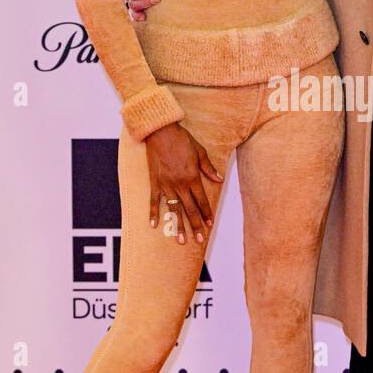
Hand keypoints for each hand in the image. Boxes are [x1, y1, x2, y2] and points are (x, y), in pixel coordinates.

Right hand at [146, 123, 222, 242]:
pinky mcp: (154, 182)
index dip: (207, 213)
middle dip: (195, 225)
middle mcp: (180, 184)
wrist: (161, 132)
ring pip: (174, 209)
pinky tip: (154, 225)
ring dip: (177, 225)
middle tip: (200, 239)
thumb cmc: (182, 140)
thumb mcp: (200, 152)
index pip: (202, 200)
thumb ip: (209, 169)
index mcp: (192, 177)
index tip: (210, 224)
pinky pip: (154, 201)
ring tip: (180, 240)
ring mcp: (166, 184)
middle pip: (190, 209)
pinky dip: (153, 213)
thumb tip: (219, 180)